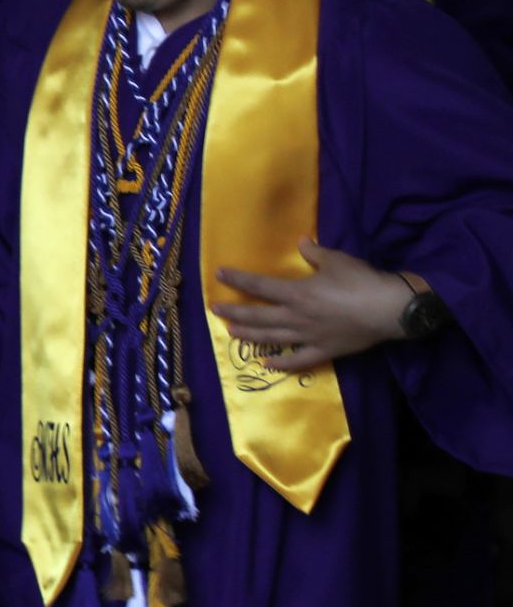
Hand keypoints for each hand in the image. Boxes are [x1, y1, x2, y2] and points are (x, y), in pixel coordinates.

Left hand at [212, 238, 411, 371]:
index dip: (238, 279)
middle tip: (215, 310)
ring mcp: (308, 336)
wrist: (390, 309)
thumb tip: (302, 242)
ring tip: (232, 332)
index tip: (219, 275)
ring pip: (271, 338)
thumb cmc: (361, 281)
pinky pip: (298, 360)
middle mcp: (297, 317)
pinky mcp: (324, 350)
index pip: (259, 285)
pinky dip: (282, 364)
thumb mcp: (336, 260)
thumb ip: (315, 252)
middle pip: (258, 315)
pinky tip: (268, 364)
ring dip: (250, 335)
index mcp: (297, 293)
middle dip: (235, 311)